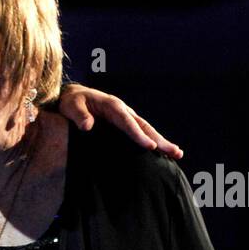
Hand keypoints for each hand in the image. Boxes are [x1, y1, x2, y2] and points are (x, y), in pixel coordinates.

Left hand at [58, 83, 182, 159]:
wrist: (73, 96)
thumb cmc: (72, 101)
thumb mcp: (71, 106)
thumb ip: (79, 115)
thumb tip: (87, 126)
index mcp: (113, 106)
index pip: (128, 123)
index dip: (139, 135)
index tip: (151, 147)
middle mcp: (123, 110)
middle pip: (144, 126)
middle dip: (160, 140)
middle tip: (176, 152)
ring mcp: (125, 116)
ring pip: (146, 129)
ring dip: (161, 141)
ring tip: (177, 154)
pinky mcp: (124, 122)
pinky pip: (140, 131)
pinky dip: (152, 140)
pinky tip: (161, 151)